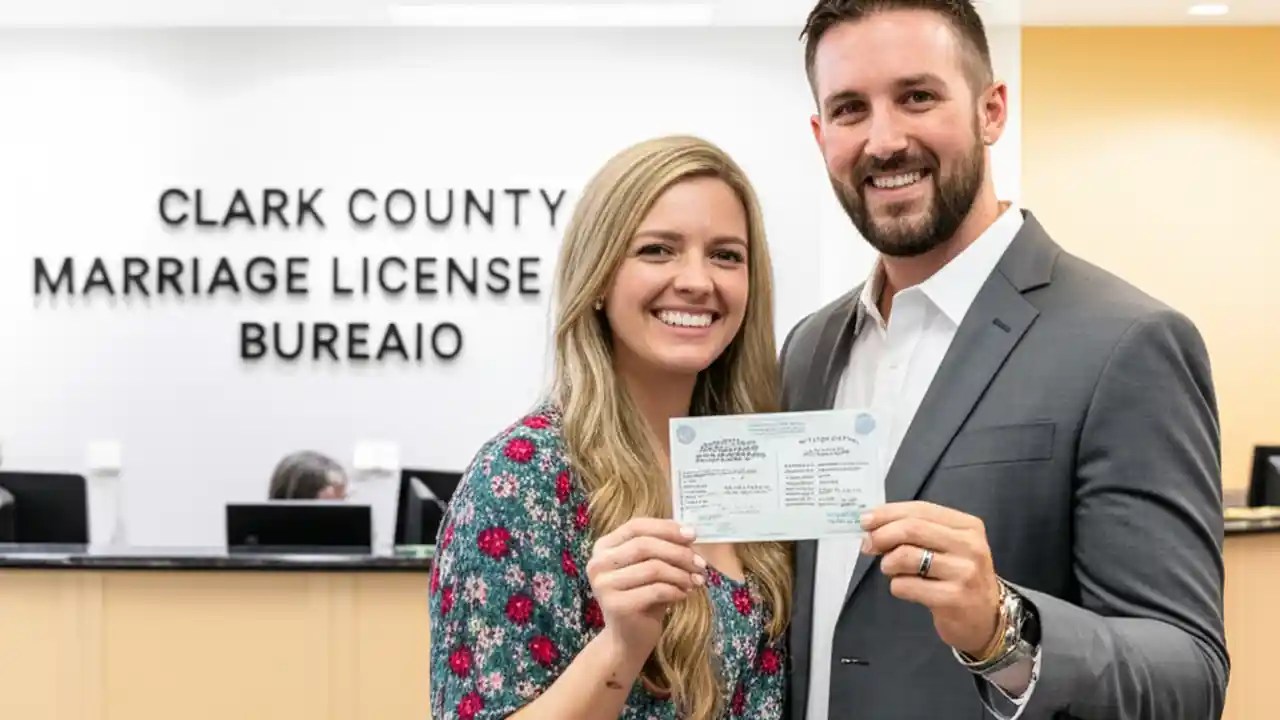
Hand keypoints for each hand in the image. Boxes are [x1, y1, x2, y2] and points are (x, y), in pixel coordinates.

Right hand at [586, 518, 706, 656]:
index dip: (666, 528)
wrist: (627, 639)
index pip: (636, 526)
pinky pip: (656, 590)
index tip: (693, 535)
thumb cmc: (642, 598)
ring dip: (681, 573)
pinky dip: (676, 590)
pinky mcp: (617, 606)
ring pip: (653, 568)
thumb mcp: (650, 568)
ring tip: (697, 581)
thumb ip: (663, 548)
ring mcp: (604, 585)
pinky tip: (684, 595)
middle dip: (679, 552)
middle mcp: (598, 564)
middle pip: (645, 545)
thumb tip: (689, 534)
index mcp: (603, 547)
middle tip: (701, 563)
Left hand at [860, 501, 1001, 656]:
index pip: (920, 509)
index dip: (888, 513)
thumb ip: (918, 531)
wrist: (986, 619)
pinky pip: (907, 585)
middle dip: (881, 535)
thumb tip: (873, 525)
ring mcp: (964, 572)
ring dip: (888, 563)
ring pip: (907, 556)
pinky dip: (897, 586)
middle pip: (912, 529)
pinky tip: (906, 588)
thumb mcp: (949, 547)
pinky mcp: (953, 598)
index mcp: (968, 526)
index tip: (865, 521)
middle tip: (868, 546)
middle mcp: (970, 545)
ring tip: (891, 569)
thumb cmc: (959, 577)